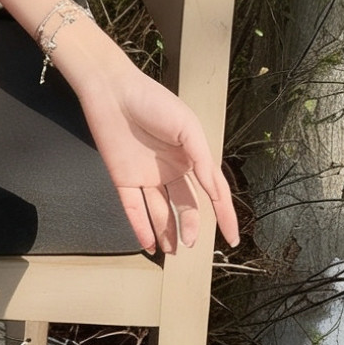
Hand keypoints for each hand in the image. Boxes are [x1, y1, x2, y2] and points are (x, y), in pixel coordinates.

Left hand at [75, 60, 240, 255]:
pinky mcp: (122, 178)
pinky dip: (140, 227)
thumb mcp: (187, 127)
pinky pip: (132, 208)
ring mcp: (146, 176)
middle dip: (190, 227)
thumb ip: (202, 159)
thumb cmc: (153, 102)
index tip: (231, 239)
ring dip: (166, 233)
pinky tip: (148, 245)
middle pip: (185, 206)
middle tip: (191, 246)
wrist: (112, 91)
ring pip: (160, 212)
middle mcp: (170, 170)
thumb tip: (215, 190)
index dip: (224, 215)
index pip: (212, 193)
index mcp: (191, 158)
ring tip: (172, 253)